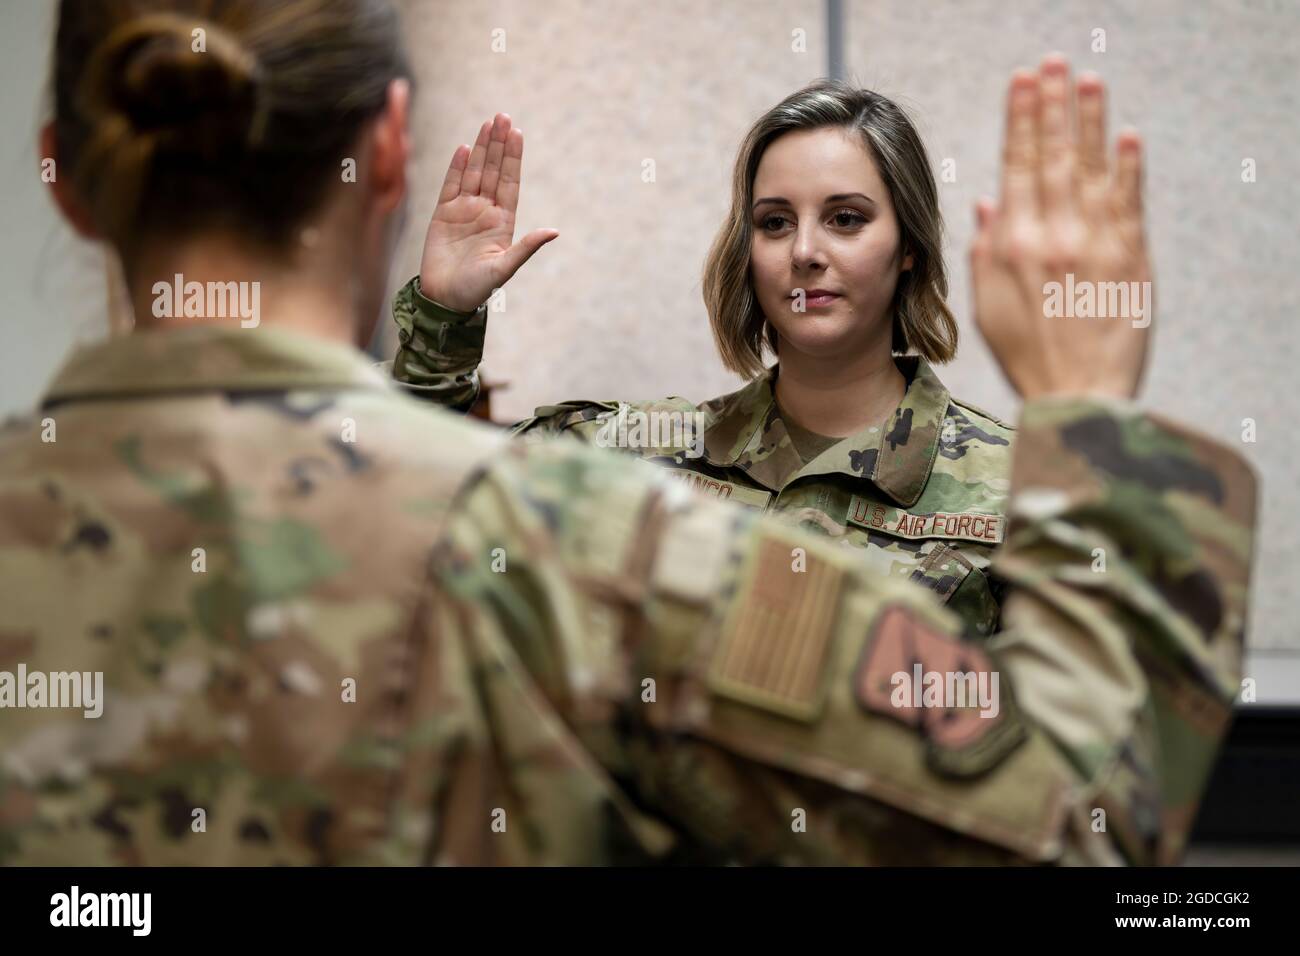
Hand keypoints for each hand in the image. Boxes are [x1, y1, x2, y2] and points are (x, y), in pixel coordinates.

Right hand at [418, 113, 557, 312]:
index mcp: (503, 221)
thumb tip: (554, 231)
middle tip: (503, 116)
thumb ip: (527, 247)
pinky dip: (456, 167)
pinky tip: (463, 148)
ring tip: (487, 124)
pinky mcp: (443, 214)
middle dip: (498, 144)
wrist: (445, 299)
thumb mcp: (505, 268)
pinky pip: (450, 184)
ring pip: (473, 173)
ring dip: (480, 149)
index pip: (509, 182)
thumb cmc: (476, 288)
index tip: (517, 133)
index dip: (513, 158)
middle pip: (492, 171)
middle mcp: (485, 211)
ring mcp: (464, 210)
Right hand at [971, 55, 1152, 400]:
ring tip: (1088, 82)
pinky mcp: (1132, 259)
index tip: (1022, 83)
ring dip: (1091, 121)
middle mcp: (1054, 237)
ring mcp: (1096, 245)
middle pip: (1054, 156)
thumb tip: (989, 206)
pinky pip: (1129, 202)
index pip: (1017, 167)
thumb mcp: (988, 308)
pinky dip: (1129, 166)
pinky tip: (1127, 136)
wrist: (1078, 395)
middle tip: (1052, 64)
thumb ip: (986, 253)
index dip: (1021, 120)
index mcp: (1013, 247)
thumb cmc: (1027, 357)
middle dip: (1052, 105)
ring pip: (1092, 168)